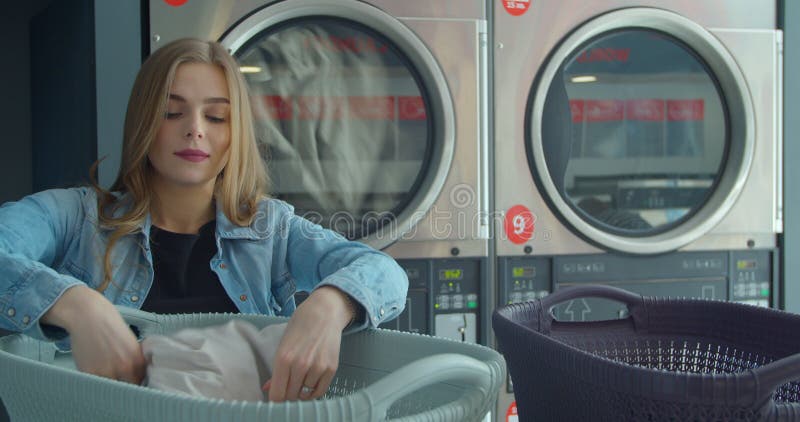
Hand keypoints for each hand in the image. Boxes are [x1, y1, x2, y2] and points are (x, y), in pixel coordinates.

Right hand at [42, 285, 145, 383]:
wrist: (88, 316)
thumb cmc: (110, 326)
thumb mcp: (132, 343)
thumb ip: (135, 361)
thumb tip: (139, 375)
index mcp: (138, 360)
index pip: (141, 382)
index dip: (135, 382)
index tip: (131, 381)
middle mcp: (124, 368)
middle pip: (127, 388)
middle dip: (124, 384)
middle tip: (118, 377)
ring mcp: (107, 371)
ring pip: (110, 387)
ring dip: (109, 382)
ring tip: (105, 368)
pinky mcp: (89, 372)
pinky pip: (95, 383)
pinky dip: (95, 379)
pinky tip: (95, 366)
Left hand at [264, 286, 352, 401]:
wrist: (323, 312)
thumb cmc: (300, 326)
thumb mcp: (283, 345)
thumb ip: (276, 370)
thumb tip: (268, 389)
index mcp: (283, 359)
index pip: (276, 394)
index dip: (275, 398)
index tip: (276, 396)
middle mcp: (300, 365)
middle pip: (290, 397)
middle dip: (287, 394)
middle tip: (288, 387)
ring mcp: (317, 367)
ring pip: (305, 394)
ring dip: (301, 390)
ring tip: (301, 378)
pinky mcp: (331, 368)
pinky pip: (320, 391)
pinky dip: (314, 391)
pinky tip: (310, 384)